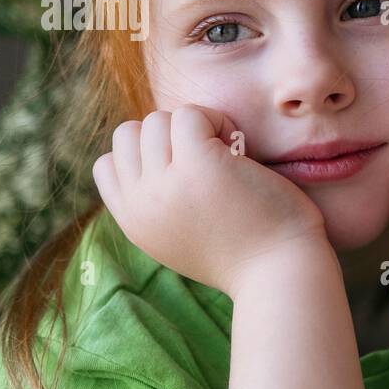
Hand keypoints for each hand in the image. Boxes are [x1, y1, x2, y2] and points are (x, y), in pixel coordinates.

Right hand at [92, 104, 332, 298]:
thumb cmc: (248, 252)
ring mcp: (165, 184)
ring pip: (157, 120)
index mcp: (135, 223)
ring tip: (228, 151)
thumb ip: (160, 206)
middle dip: (168, 134)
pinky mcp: (199, 164)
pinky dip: (216, 119)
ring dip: (195, 124)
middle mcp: (141, 204)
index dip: (146, 154)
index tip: (185, 169)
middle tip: (210, 157)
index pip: (108, 165)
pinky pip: (190, 114)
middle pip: (129, 135)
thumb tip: (156, 160)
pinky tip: (238, 147)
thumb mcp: (184, 238)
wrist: (280, 274)